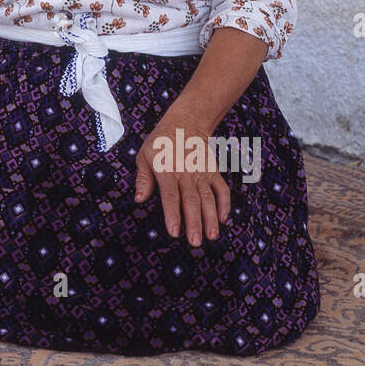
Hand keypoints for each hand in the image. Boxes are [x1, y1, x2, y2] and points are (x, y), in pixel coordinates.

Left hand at [135, 107, 230, 247]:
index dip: (172, 214)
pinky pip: (222, 189)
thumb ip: (143, 178)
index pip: (170, 196)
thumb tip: (139, 199)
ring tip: (211, 236)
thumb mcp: (144, 155)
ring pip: (208, 198)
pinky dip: (225, 204)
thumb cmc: (160, 143)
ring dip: (210, 218)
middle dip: (194, 223)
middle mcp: (186, 173)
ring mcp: (202, 172)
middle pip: (191, 201)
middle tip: (195, 243)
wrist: (185, 123)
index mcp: (166, 170)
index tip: (175, 232)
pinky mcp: (213, 171)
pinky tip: (223, 219)